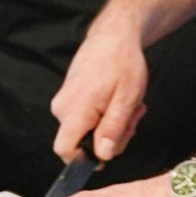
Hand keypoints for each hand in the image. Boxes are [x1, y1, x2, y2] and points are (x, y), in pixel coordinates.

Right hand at [50, 13, 149, 162]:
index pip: (65, 150)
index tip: (110, 149)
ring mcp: (64, 103)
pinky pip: (87, 120)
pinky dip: (106, 116)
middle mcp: (62, 108)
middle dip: (112, 138)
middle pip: (82, 144)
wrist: (113, 37)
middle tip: (133, 118)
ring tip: (128, 105)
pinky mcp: (70, 100)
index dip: (85, 160)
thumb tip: (102, 156)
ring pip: (87, 132)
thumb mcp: (126, 99)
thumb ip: (113, 130)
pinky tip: (118, 102)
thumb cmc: (122, 63)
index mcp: (74, 110)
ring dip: (113, 126)